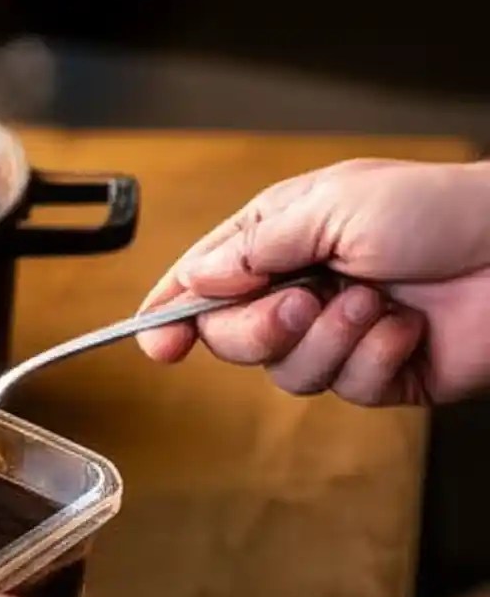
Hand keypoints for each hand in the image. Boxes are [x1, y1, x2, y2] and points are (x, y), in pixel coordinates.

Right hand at [137, 159, 489, 405]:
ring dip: (329, 340)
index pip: (203, 279)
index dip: (170, 311)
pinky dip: (375, 358)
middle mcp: (301, 288)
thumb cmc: (441, 210)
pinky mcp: (377, 374)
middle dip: (260, 329)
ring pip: (286, 372)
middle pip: (233, 337)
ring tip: (375, 305)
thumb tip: (196, 280)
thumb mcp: (331, 206)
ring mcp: (338, 334)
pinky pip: (346, 389)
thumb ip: (252, 249)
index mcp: (280, 239)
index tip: (155, 342)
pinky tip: (407, 329)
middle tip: (302, 304)